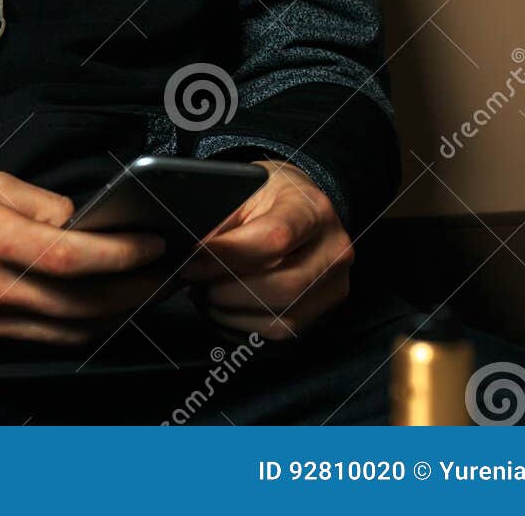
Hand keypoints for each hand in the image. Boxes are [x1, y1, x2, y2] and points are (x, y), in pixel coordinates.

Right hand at [0, 169, 170, 345]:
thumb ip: (41, 202)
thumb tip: (85, 221)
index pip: (68, 256)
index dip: (118, 253)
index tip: (152, 242)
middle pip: (78, 301)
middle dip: (133, 289)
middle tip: (168, 272)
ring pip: (70, 330)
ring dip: (117, 315)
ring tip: (149, 291)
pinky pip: (49, 342)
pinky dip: (86, 330)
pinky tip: (109, 312)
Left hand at [181, 160, 353, 341]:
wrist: (304, 209)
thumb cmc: (272, 197)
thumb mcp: (246, 189)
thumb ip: (221, 221)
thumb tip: (191, 256)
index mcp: (313, 210)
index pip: (274, 239)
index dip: (226, 256)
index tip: (192, 260)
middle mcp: (333, 251)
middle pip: (281, 287)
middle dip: (226, 290)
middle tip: (194, 281)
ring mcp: (332, 287)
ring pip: (280, 320)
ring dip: (231, 314)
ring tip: (205, 294)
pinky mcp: (323, 314)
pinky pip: (279, 335)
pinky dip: (243, 327)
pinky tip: (224, 308)